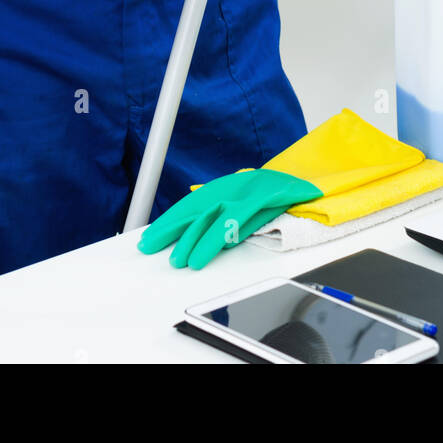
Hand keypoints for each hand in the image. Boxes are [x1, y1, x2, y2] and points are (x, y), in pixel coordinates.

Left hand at [137, 168, 322, 269]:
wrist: (295, 181)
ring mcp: (243, 193)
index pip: (186, 207)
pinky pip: (239, 219)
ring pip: (214, 218)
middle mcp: (227, 190)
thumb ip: (214, 216)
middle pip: (194, 211)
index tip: (147, 239)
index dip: (166, 224)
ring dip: (198, 240)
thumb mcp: (235, 204)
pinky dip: (224, 234)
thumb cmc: (263, 195)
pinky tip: (216, 248)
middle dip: (171, 231)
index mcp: (218, 191)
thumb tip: (187, 232)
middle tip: (152, 249)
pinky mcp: (262, 197)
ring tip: (186, 261)